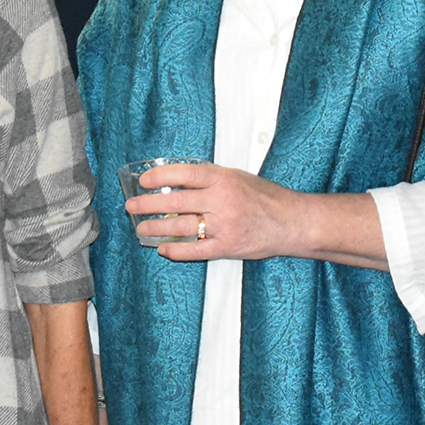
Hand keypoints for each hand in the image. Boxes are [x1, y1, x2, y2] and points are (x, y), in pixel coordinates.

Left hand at [126, 162, 301, 261]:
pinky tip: (163, 249)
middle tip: (132, 206)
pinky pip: (196, 250)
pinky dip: (176, 251)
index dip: (160, 176)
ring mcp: (224, 225)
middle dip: (148, 204)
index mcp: (223, 179)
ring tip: (141, 229)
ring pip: (181, 227)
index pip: (184, 173)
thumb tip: (179, 179)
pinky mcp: (228, 246)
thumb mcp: (238, 177)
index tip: (143, 180)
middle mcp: (221, 200)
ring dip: (156, 229)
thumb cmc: (266, 197)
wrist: (292, 222)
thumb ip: (211, 178)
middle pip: (175, 202)